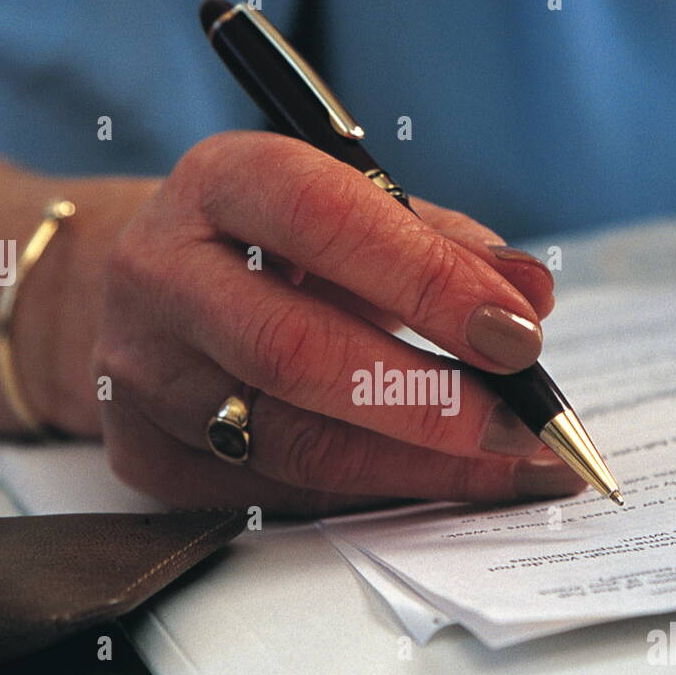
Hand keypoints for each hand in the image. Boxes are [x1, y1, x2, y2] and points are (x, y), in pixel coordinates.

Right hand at [95, 132, 582, 514]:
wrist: (159, 291)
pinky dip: (371, 491)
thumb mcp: (356, 212)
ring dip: (415, 464)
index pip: (323, 221)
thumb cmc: (278, 246)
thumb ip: (445, 245)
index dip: (428, 281)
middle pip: (294, 350)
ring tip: (505, 465)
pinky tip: (437, 482)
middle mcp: (161, 273)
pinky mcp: (147, 452)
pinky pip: (277, 492)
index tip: (519, 335)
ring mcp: (144, 372)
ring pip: (290, 442)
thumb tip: (531, 295)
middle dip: (425, 397)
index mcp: (219, 182)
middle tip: (520, 423)